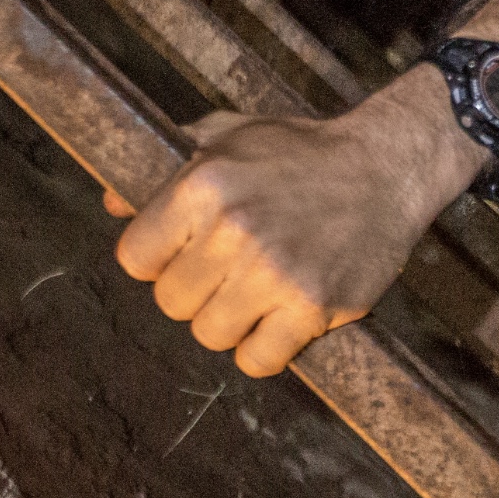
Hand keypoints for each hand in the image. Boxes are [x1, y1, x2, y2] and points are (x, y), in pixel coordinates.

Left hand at [107, 77, 480, 375]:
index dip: (156, 259)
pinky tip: (281, 319)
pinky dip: (265, 349)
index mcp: (204, 185)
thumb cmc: (301, 151)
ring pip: (210, 334)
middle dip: (195, 290)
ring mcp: (274, 271)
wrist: (387, 165)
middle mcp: (234, 229)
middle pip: (171, 302)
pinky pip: (258, 360)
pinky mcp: (313, 306)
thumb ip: (170, 167)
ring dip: (230, 321)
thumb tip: (111, 203)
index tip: (184, 252)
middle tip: (228, 271)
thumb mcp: (231, 137)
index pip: (135, 257)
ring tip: (256, 292)